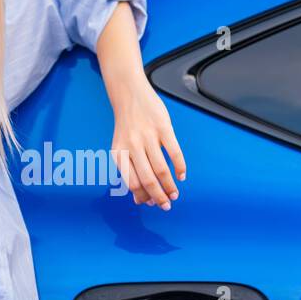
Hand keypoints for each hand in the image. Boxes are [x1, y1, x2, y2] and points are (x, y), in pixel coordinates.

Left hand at [109, 79, 185, 210]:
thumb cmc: (127, 124)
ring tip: (175, 194)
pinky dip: (180, 167)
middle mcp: (132, 145)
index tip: (153, 204)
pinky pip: (174, 152)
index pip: (132, 182)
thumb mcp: (121, 146)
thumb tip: (139, 197)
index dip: (144, 197)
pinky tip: (181, 176)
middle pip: (147, 179)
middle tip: (167, 205)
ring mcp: (148, 136)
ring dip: (169, 185)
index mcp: (119, 153)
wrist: (129, 94)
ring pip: (161, 168)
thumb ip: (129, 168)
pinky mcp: (163, 127)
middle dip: (158, 196)